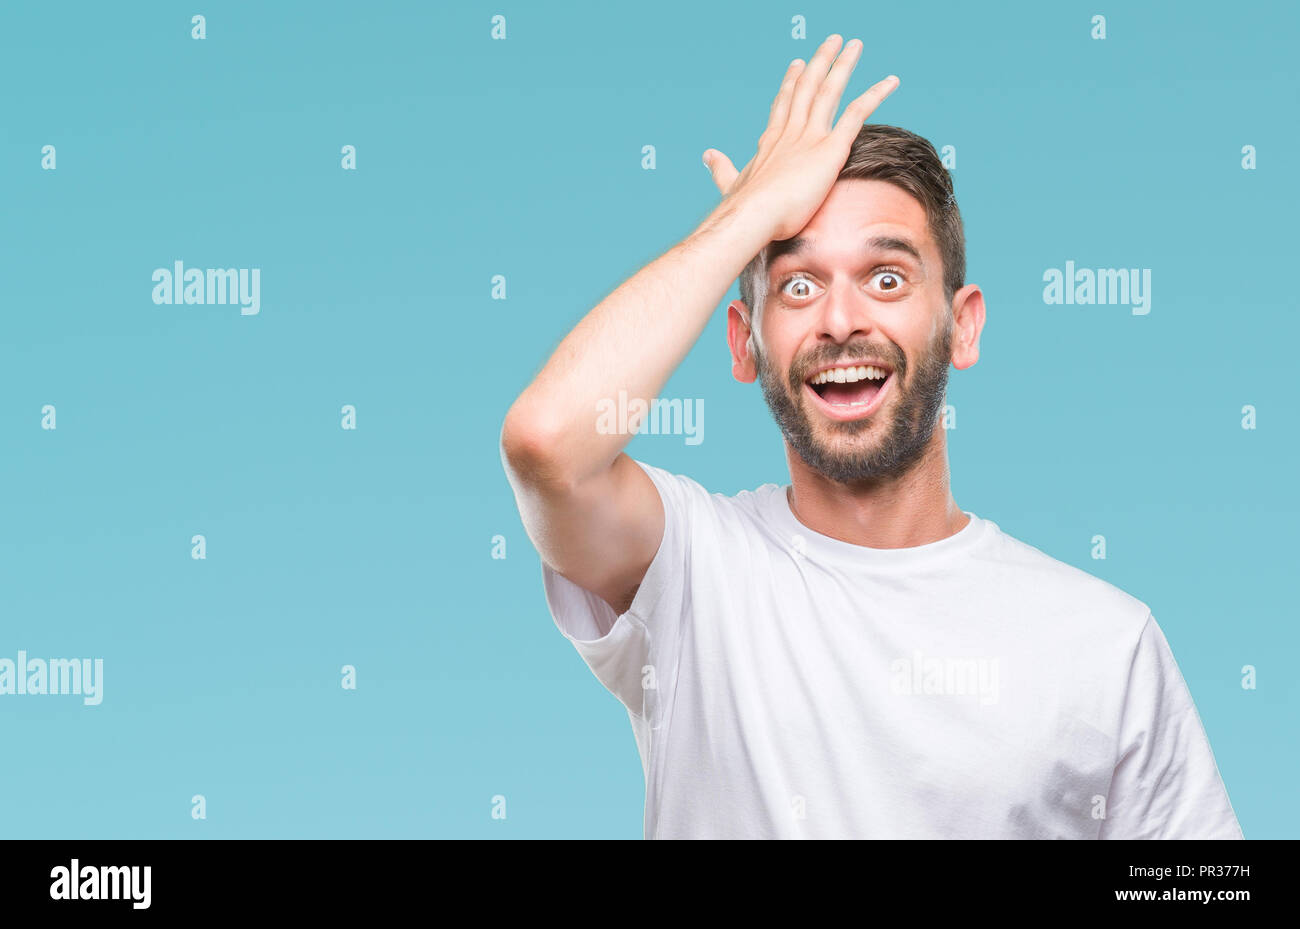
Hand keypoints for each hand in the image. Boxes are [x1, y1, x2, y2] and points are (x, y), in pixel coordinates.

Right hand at [703, 34, 898, 241]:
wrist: (752, 216)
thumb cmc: (743, 210)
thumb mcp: (730, 185)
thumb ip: (722, 169)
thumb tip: (707, 156)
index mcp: (771, 142)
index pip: (783, 105)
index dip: (792, 84)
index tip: (797, 64)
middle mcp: (790, 132)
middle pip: (807, 88)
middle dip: (820, 62)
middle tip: (832, 41)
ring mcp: (810, 137)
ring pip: (830, 91)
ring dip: (843, 65)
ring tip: (855, 45)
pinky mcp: (831, 148)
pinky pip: (858, 114)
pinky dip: (876, 95)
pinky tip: (891, 82)